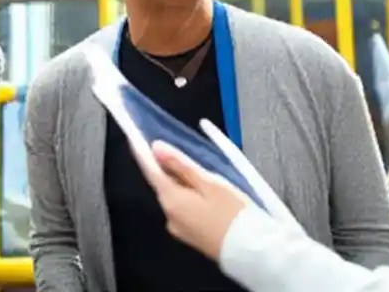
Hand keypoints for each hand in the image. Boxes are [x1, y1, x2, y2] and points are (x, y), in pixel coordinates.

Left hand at [133, 140, 251, 260]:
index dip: (143, 153)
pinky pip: (185, 211)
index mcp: (171, 201)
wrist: (251, 251)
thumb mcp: (209, 183)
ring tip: (204, 174)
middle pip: (164, 185)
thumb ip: (181, 165)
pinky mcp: (191, 237)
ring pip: (176, 198)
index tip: (136, 137)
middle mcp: (169, 216)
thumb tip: (156, 148)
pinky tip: (207, 195)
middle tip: (184, 153)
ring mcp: (179, 229)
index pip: (150, 171)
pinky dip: (190, 199)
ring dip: (183, 184)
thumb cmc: (233, 214)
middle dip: (171, 169)